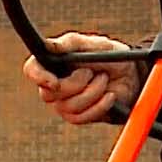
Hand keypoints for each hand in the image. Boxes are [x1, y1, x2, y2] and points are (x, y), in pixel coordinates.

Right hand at [20, 32, 140, 124]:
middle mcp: (53, 84)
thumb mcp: (92, 44)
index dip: (38, 77)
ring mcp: (63, 102)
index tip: (54, 81)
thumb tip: (46, 45)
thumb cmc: (109, 55)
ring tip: (103, 79)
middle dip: (76, 83)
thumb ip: (69, 44)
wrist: (130, 75)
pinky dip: (99, 106)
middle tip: (91, 71)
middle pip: (49, 94)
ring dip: (92, 92)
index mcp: (52, 62)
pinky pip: (81, 118)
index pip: (31, 70)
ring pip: (68, 107)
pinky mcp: (77, 116)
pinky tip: (109, 96)